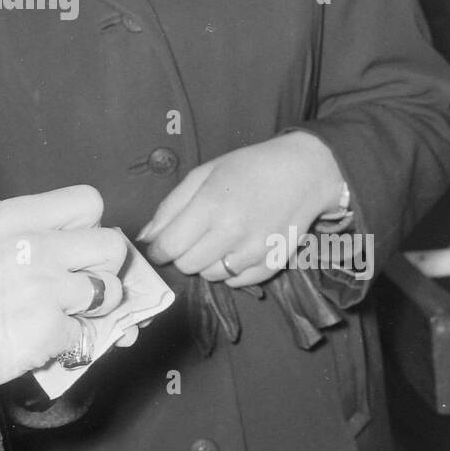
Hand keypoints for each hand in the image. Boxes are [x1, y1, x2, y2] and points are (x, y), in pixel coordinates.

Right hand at [0, 185, 127, 386]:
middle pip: (112, 244)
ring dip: (95, 308)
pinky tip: (47, 338)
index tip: (75, 244)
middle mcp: (34, 245)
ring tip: (64, 312)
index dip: (90, 226)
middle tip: (80, 282)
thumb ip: (43, 238)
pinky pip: (89, 335)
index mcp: (18, 215)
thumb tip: (100, 256)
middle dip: (105, 267)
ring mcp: (45, 287)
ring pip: (110, 291)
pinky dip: (73, 341)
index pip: (89, 201)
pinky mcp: (49, 328)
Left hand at [137, 132, 342, 285]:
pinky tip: (237, 248)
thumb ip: (170, 207)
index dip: (158, 249)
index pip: (169, 247)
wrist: (303, 173)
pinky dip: (230, 270)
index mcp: (211, 205)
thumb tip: (146, 238)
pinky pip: (236, 282)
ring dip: (206, 263)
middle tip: (193, 236)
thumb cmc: (248, 168)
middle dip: (182, 254)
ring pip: (210, 276)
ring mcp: (255, 252)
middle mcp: (232, 232)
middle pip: (187, 265)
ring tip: (218, 239)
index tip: (161, 244)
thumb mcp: (204, 174)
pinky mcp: (272, 265)